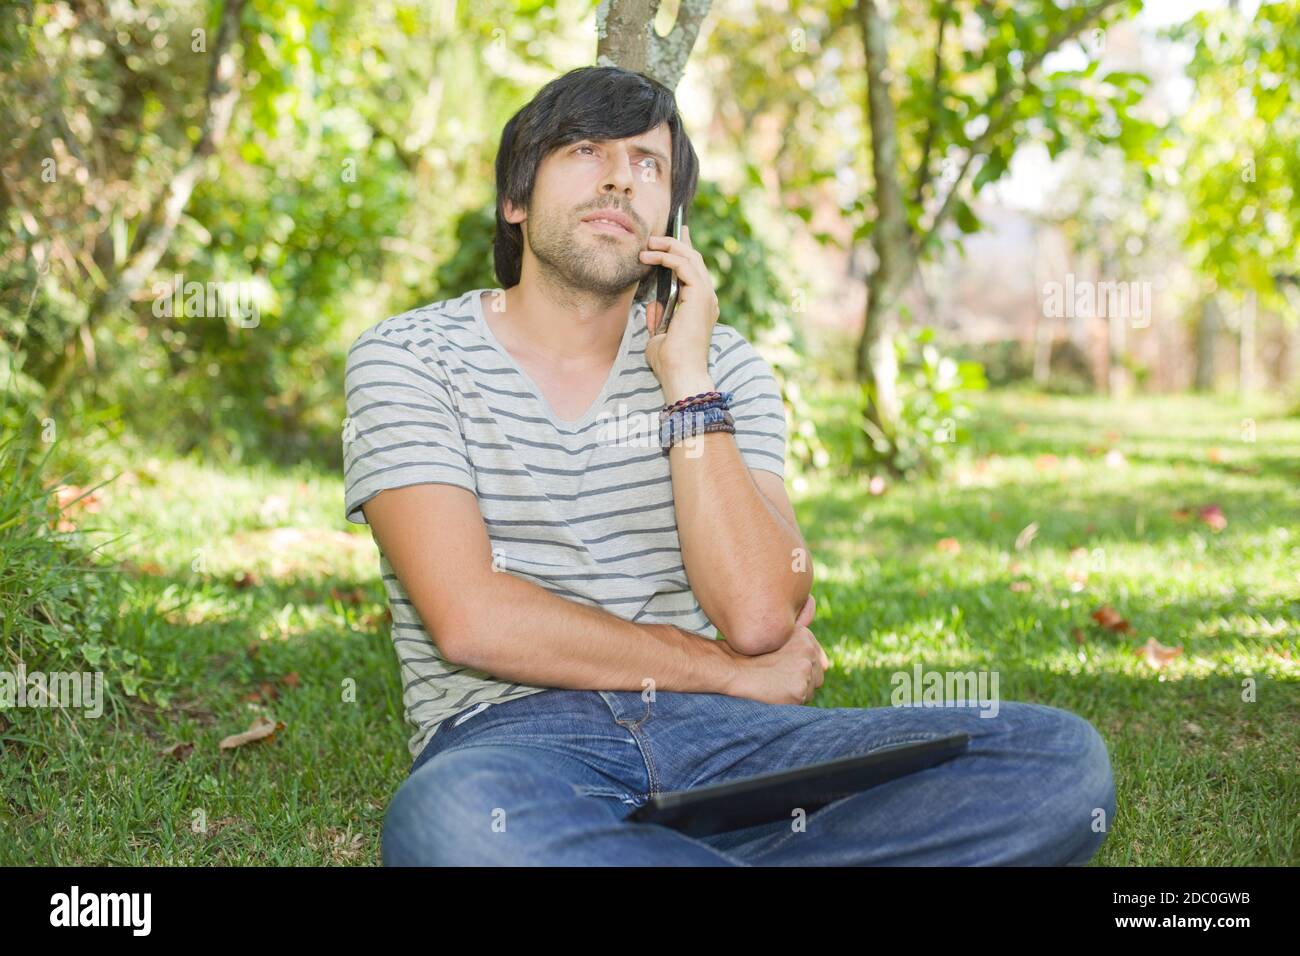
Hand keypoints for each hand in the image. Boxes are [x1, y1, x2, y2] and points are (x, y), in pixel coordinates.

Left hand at [638, 224, 719, 398]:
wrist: (680, 374)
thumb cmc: (670, 362)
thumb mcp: (657, 336)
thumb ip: (657, 319)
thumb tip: (651, 305)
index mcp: (700, 308)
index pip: (693, 272)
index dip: (683, 252)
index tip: (669, 239)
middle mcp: (706, 299)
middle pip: (694, 260)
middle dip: (675, 243)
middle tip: (654, 237)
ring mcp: (706, 297)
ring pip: (691, 258)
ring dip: (669, 247)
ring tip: (649, 244)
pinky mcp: (699, 296)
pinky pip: (684, 266)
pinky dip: (668, 257)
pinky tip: (651, 256)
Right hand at [721, 593, 830, 705]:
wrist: (729, 667)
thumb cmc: (748, 655)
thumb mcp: (775, 641)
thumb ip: (800, 646)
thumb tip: (828, 665)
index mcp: (804, 635)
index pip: (815, 657)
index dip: (799, 666)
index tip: (783, 668)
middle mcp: (808, 650)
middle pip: (816, 674)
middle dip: (800, 678)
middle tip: (777, 677)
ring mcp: (805, 670)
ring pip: (810, 688)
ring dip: (796, 689)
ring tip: (774, 684)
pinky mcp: (799, 689)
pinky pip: (802, 699)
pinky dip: (790, 699)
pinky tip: (774, 692)